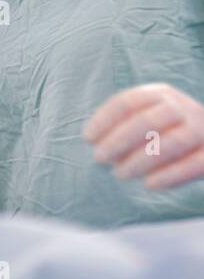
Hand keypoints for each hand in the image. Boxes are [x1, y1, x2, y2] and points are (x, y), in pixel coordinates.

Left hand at [84, 83, 203, 189]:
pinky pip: (194, 164)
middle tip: (99, 158)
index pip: (126, 102)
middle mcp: (181, 106)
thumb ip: (122, 125)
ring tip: (120, 174)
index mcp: (159, 94)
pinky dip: (171, 175)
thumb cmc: (165, 131)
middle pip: (147, 120)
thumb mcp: (145, 119)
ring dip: (141, 160)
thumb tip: (93, 142)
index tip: (87, 138)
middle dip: (118, 141)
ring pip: (172, 142)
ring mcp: (201, 128)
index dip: (104, 120)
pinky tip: (150, 184)